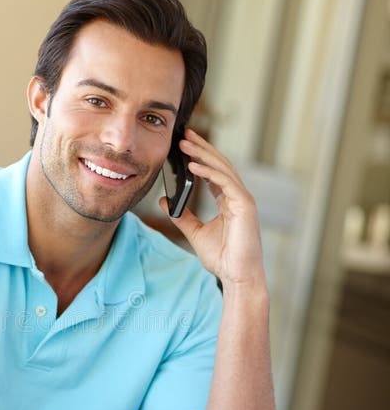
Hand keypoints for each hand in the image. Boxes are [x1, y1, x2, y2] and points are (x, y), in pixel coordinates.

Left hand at [160, 128, 265, 289]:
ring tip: (185, 144)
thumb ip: (181, 216)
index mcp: (228, 200)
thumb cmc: (223, 258)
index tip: (183, 144)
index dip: (199, 156)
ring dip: (203, 155)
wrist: (238, 276)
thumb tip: (164, 201)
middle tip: (183, 134)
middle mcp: (237, 196)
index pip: (214, 171)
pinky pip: (225, 183)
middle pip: (218, 164)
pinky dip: (209, 173)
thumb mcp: (195, 232)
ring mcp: (243, 199)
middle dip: (201, 148)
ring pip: (223, 169)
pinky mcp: (245, 205)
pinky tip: (193, 167)